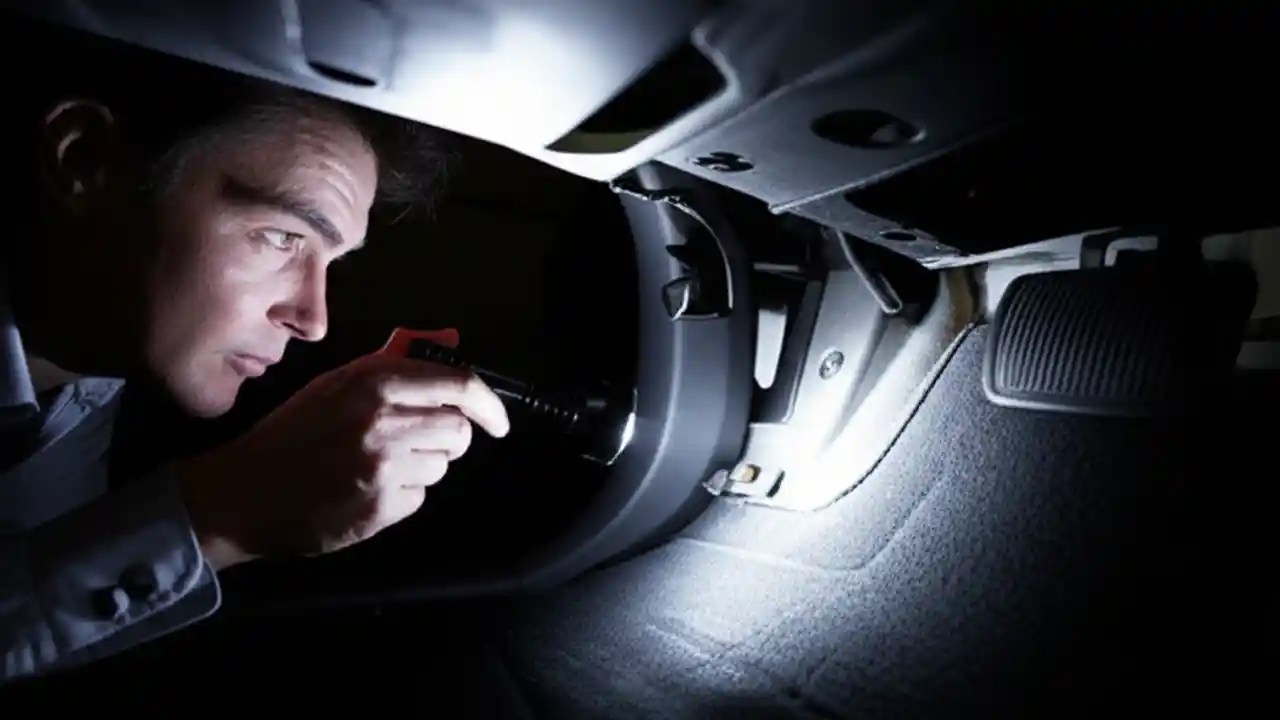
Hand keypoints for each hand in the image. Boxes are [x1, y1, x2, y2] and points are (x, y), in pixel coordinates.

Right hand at [178, 346, 509, 569]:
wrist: (243, 492)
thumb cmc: (293, 433)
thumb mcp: (337, 383)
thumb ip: (395, 359)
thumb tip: (450, 340)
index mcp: (374, 382)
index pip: (460, 386)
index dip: (489, 405)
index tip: (499, 421)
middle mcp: (383, 421)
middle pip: (459, 431)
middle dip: (446, 438)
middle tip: (415, 441)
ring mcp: (383, 467)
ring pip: (441, 466)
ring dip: (421, 466)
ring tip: (378, 463)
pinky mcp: (380, 508)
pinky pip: (419, 497)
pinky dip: (402, 494)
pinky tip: (367, 488)